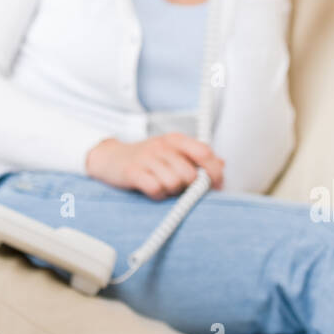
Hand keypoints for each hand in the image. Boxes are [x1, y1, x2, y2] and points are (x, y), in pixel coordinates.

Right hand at [85, 134, 224, 198]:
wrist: (111, 158)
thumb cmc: (147, 158)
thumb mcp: (173, 152)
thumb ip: (197, 157)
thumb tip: (222, 164)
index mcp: (175, 139)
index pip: (204, 152)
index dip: (214, 171)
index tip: (215, 184)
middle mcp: (162, 146)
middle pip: (189, 174)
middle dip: (188, 186)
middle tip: (179, 186)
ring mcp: (146, 158)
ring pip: (173, 183)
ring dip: (171, 191)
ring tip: (163, 186)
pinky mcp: (133, 172)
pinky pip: (155, 189)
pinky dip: (157, 194)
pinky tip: (152, 189)